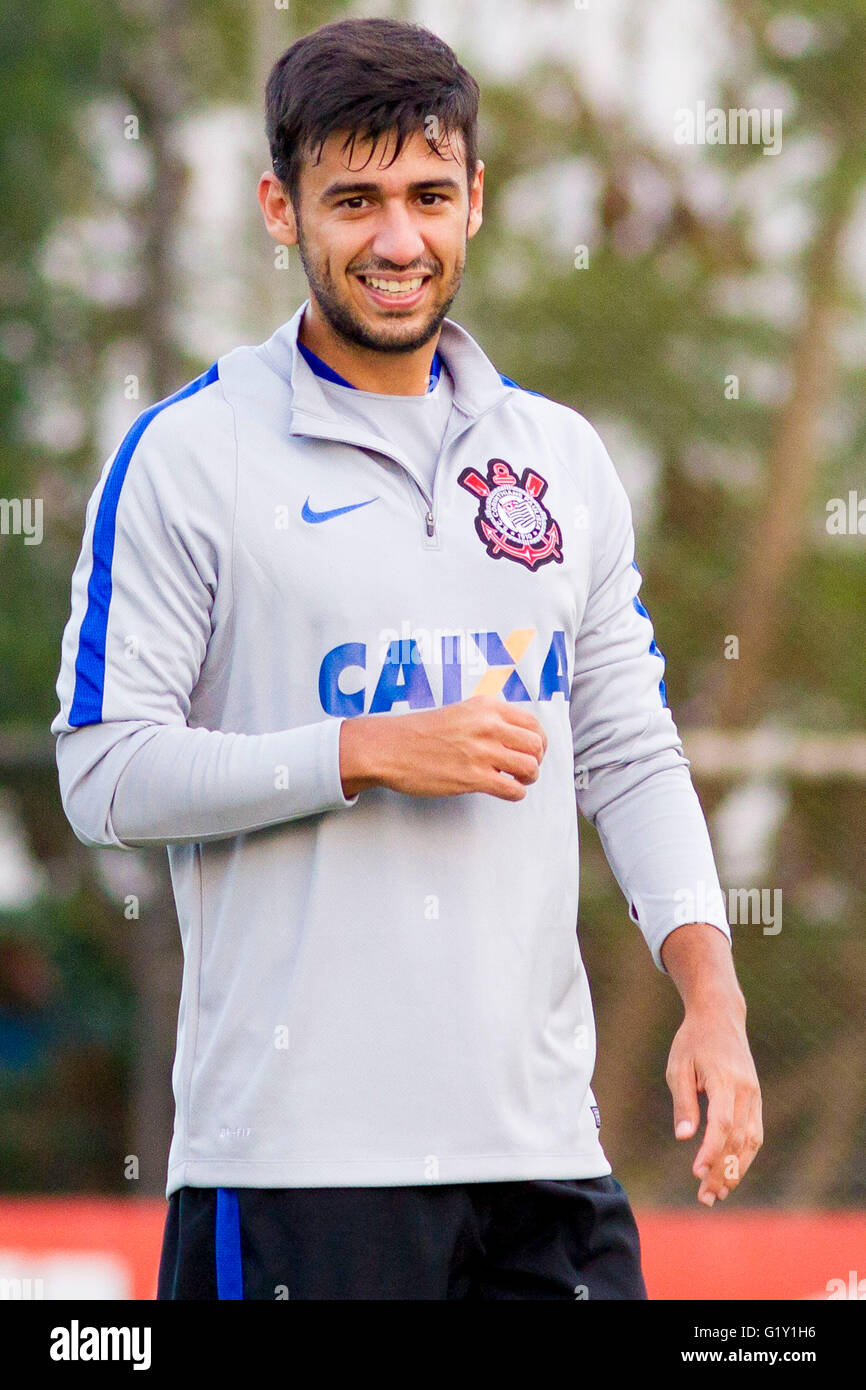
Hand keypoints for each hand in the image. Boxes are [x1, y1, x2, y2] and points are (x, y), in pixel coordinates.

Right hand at [339, 693, 547, 800]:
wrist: (390, 748)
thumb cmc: (421, 732)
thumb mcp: (460, 711)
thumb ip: (488, 718)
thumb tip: (514, 734)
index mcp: (487, 707)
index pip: (533, 723)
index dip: (538, 741)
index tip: (531, 751)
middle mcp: (488, 726)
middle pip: (536, 745)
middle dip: (536, 760)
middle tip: (525, 769)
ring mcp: (481, 752)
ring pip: (530, 768)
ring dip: (528, 778)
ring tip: (516, 781)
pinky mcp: (472, 778)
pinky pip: (513, 790)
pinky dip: (516, 794)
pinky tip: (505, 791)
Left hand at [666, 994, 762, 1206]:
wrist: (720, 1016)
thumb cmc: (693, 1041)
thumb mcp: (678, 1067)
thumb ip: (683, 1103)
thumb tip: (684, 1138)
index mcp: (726, 1080)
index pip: (722, 1123)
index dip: (711, 1150)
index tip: (697, 1172)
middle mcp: (746, 1090)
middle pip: (738, 1138)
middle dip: (722, 1170)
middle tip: (705, 1197)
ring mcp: (754, 1095)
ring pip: (751, 1140)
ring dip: (736, 1169)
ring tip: (718, 1193)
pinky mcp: (755, 1098)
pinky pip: (754, 1132)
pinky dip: (744, 1155)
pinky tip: (730, 1172)